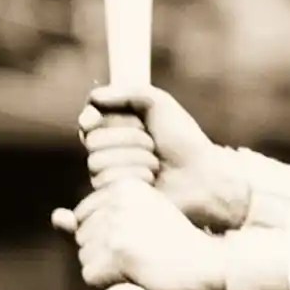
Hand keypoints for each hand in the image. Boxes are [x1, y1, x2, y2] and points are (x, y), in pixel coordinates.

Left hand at [52, 180, 228, 289]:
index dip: (112, 240)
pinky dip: (112, 286)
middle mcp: (118, 198)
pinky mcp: (118, 251)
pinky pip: (93, 279)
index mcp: (124, 185)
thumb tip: (56, 218)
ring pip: (85, 260)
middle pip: (82, 240)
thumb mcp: (137, 225)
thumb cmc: (179, 249)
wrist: (213, 268)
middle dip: (107, 256)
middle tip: (149, 255)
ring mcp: (117, 224)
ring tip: (147, 264)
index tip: (148, 239)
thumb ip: (93, 220)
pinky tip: (142, 276)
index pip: (85, 220)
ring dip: (110, 272)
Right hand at [79, 85, 250, 230]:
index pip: (88, 119)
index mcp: (118, 127)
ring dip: (134, 158)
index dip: (89, 118)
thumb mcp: (159, 104)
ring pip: (97, 162)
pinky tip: (152, 180)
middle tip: (153, 143)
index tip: (92, 119)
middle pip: (92, 140)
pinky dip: (135, 176)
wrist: (201, 176)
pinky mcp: (117, 197)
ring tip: (156, 164)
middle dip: (127, 138)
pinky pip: (107, 181)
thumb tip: (95, 98)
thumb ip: (128, 93)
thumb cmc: (183, 139)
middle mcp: (110, 151)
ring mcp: (111, 175)